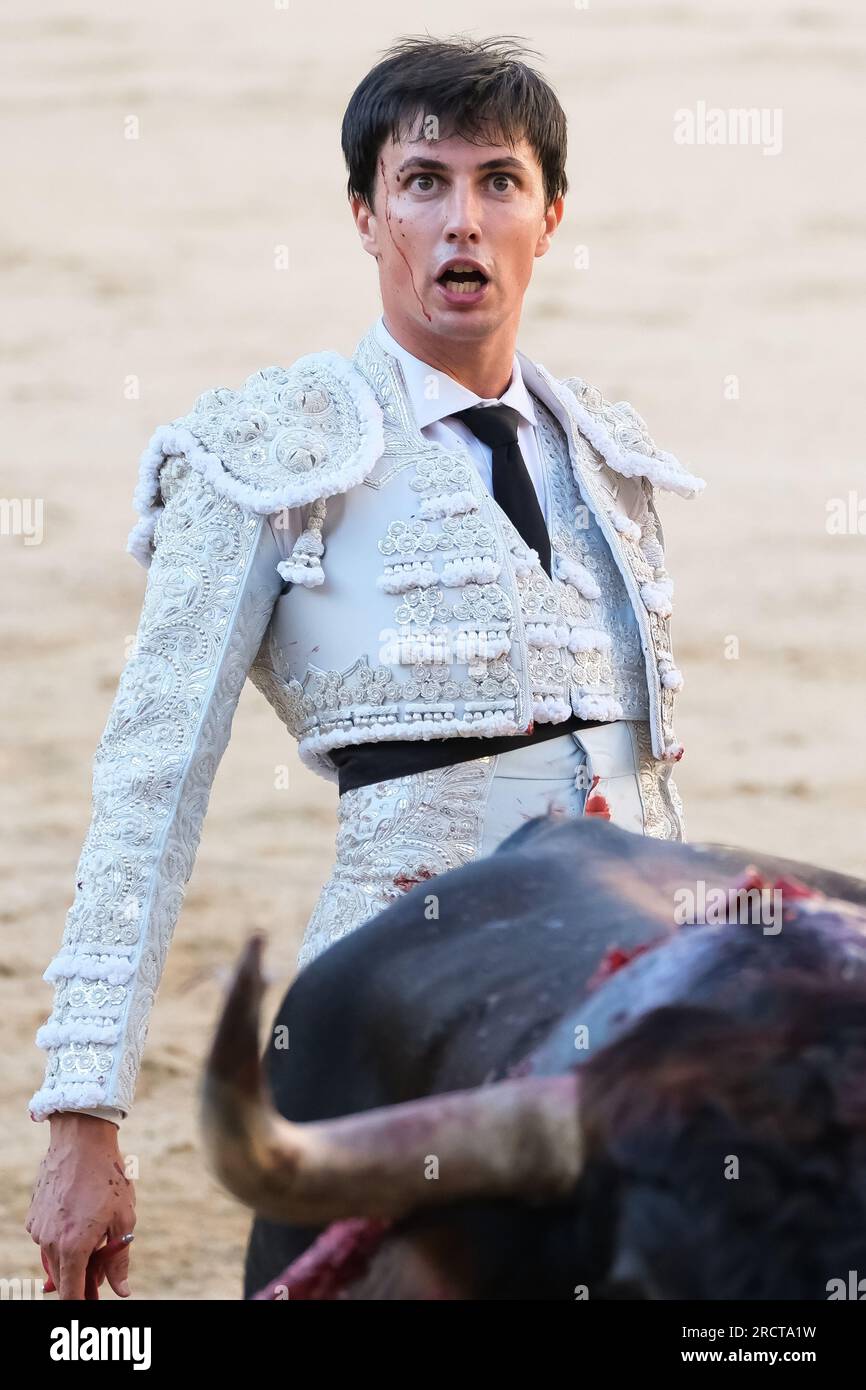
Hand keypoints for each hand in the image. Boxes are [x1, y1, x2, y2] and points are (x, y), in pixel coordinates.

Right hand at [26, 1113, 135, 1298]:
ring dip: (71, 1258)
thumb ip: (119, 1259)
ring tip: (93, 1242)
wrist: (81, 1141)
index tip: (92, 1304)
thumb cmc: (109, 1177)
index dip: (82, 1302)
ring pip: (54, 1257)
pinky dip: (61, 1239)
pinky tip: (78, 1221)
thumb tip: (121, 1291)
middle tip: (100, 1276)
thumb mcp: (124, 1218)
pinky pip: (47, 1238)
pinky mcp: (34, 1215)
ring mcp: (38, 1228)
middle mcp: (50, 1241)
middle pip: (63, 1277)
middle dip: (81, 1280)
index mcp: (74, 1246)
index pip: (71, 1293)